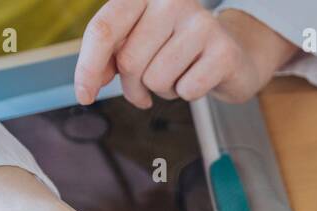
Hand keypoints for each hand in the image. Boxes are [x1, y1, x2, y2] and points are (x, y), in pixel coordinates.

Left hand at [75, 0, 297, 107]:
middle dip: (134, 87)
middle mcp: (171, 0)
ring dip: (164, 90)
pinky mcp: (223, 51)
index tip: (84, 95)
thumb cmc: (180, 50)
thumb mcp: (140, 43)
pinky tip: (198, 78)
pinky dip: (188, 94)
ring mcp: (200, 23)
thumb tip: (88, 84)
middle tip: (145, 91)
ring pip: (157, 79)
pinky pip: (186, 91)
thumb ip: (110, 56)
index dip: (88, 66)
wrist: (233, 52)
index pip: (104, 29)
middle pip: (129, 62)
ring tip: (179, 76)